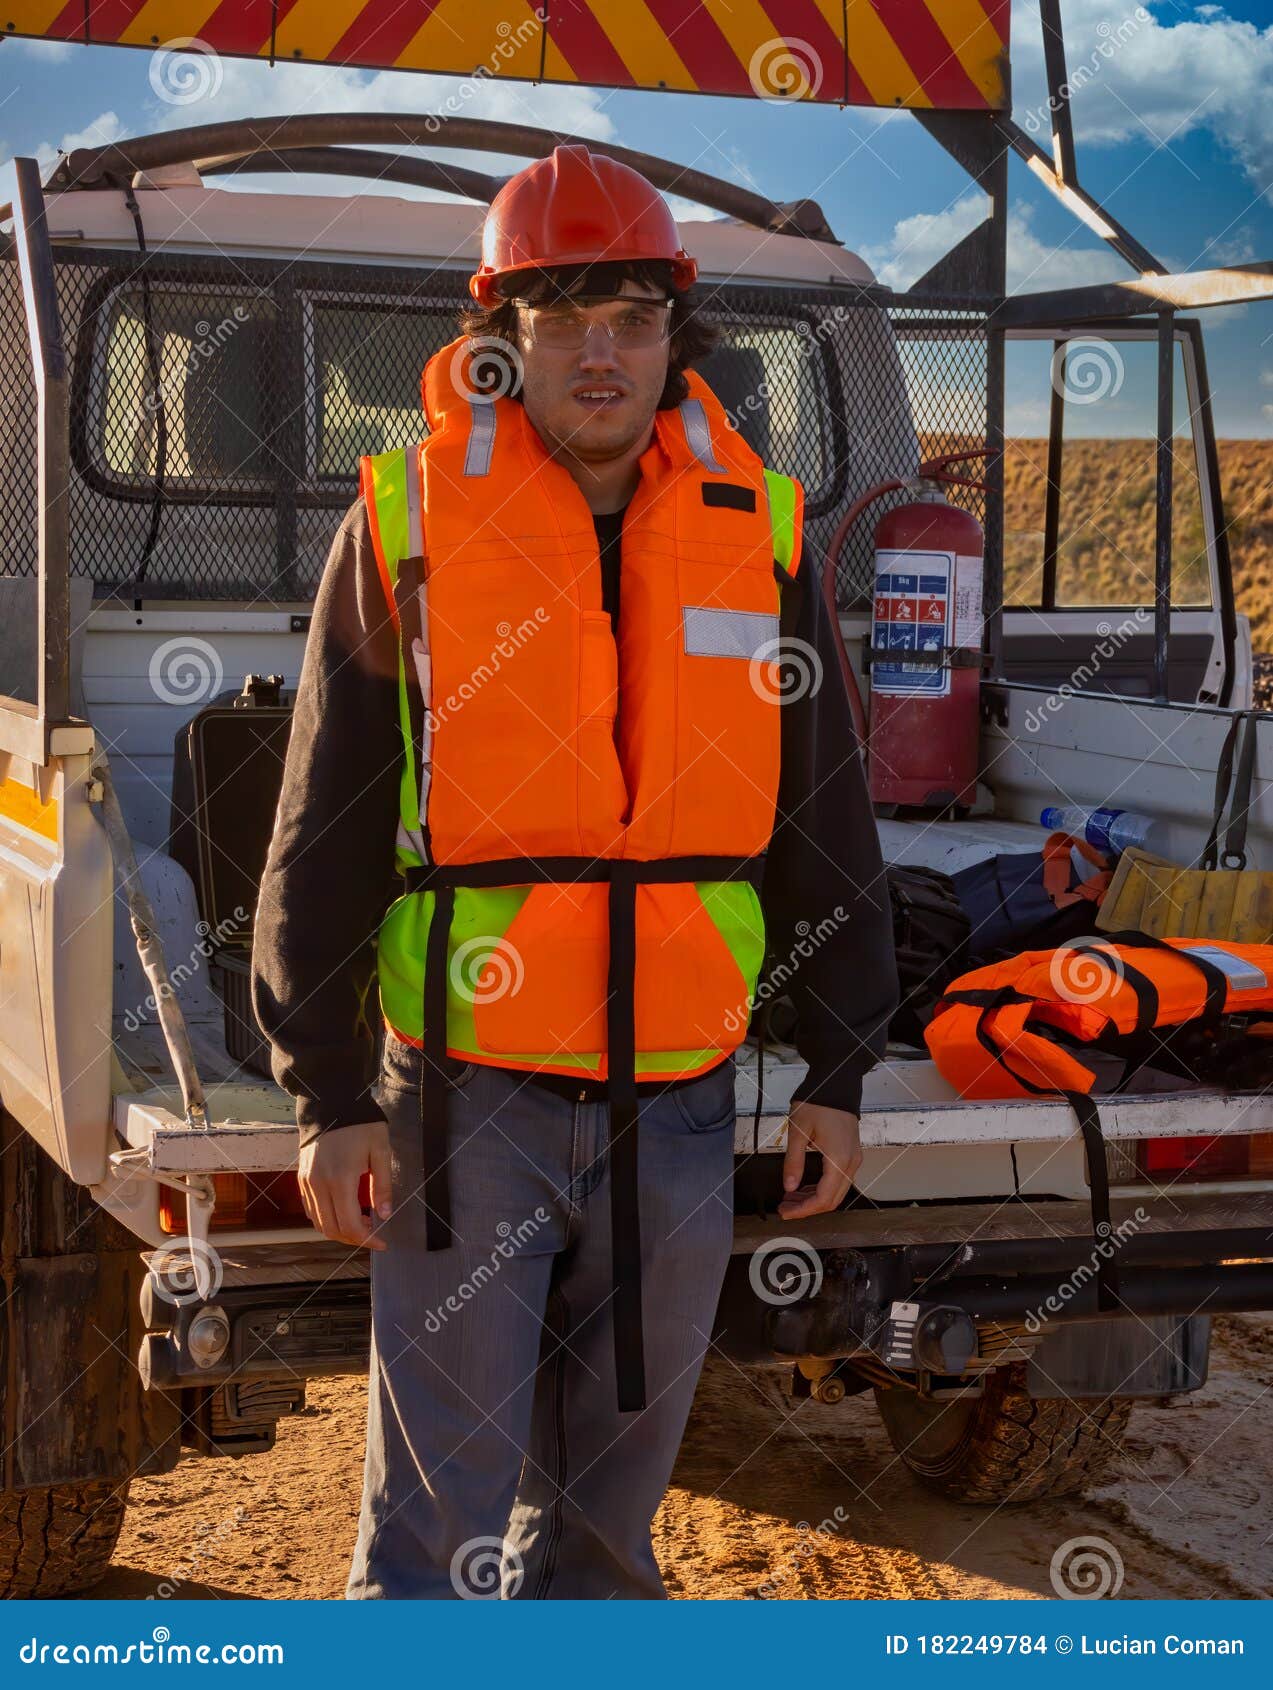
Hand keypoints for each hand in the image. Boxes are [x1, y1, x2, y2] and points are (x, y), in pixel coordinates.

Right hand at [298, 1120, 392, 1250]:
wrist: (331, 1103)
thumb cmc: (360, 1124)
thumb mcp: (380, 1151)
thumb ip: (383, 1185)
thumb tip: (385, 1214)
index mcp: (340, 1180)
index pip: (351, 1225)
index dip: (368, 1240)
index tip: (382, 1242)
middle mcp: (319, 1185)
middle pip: (333, 1229)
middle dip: (354, 1238)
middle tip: (373, 1233)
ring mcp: (307, 1182)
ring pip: (320, 1223)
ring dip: (340, 1230)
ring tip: (361, 1221)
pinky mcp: (302, 1178)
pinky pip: (311, 1210)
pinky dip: (326, 1219)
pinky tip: (343, 1211)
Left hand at [778, 1102, 861, 1219]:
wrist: (836, 1083)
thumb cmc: (818, 1102)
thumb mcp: (798, 1131)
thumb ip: (794, 1162)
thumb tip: (789, 1187)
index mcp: (838, 1160)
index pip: (823, 1198)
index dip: (804, 1210)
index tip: (785, 1212)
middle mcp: (851, 1162)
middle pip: (832, 1199)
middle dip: (808, 1208)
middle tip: (785, 1207)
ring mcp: (854, 1158)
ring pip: (837, 1191)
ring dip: (815, 1198)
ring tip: (791, 1198)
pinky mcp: (851, 1153)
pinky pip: (839, 1179)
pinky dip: (822, 1187)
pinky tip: (805, 1186)